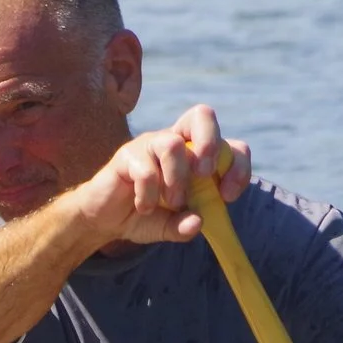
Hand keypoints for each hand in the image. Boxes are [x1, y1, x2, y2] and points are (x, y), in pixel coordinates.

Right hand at [71, 104, 251, 247]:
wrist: (105, 219)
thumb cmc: (145, 215)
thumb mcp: (170, 227)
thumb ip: (185, 227)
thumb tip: (197, 222)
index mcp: (196, 156)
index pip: (229, 146)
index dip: (237, 166)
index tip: (227, 196)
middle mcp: (175, 142)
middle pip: (201, 115)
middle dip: (209, 143)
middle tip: (204, 175)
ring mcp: (150, 145)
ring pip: (173, 144)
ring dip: (176, 179)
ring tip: (171, 201)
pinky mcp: (127, 155)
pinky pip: (145, 170)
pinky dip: (149, 195)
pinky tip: (143, 207)